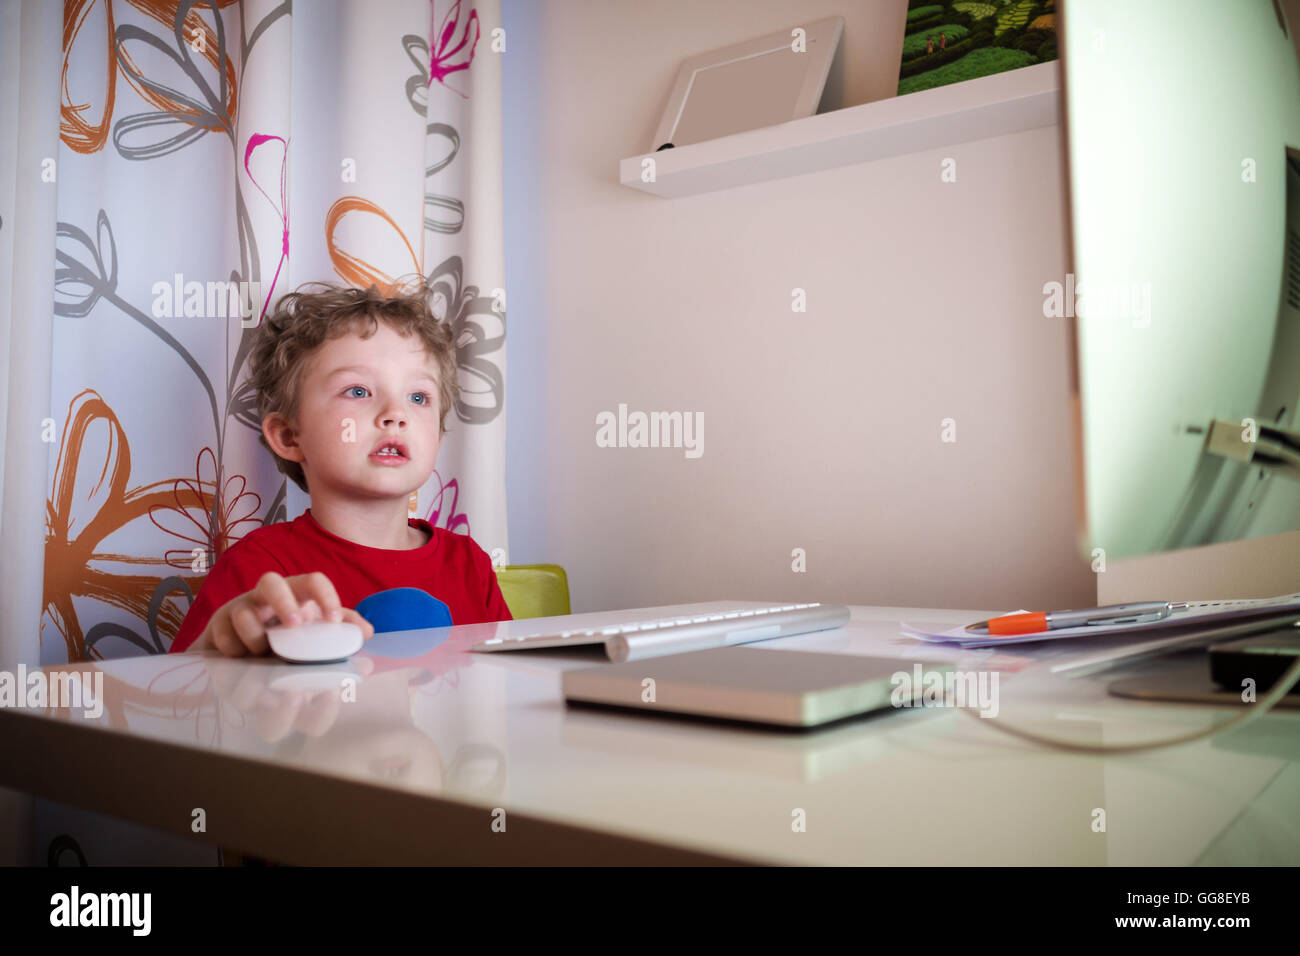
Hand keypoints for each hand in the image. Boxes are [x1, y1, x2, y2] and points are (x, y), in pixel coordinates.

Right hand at [197, 571, 375, 656]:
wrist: (242, 654)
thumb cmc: (286, 639)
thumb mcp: (315, 634)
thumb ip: (342, 631)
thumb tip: (366, 632)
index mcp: (295, 595)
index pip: (312, 581)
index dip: (325, 596)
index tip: (333, 621)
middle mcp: (266, 598)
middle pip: (270, 581)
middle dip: (283, 602)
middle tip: (295, 626)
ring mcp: (238, 611)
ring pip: (242, 613)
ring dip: (256, 637)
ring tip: (265, 654)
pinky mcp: (217, 629)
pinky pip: (221, 637)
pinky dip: (234, 652)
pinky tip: (242, 661)